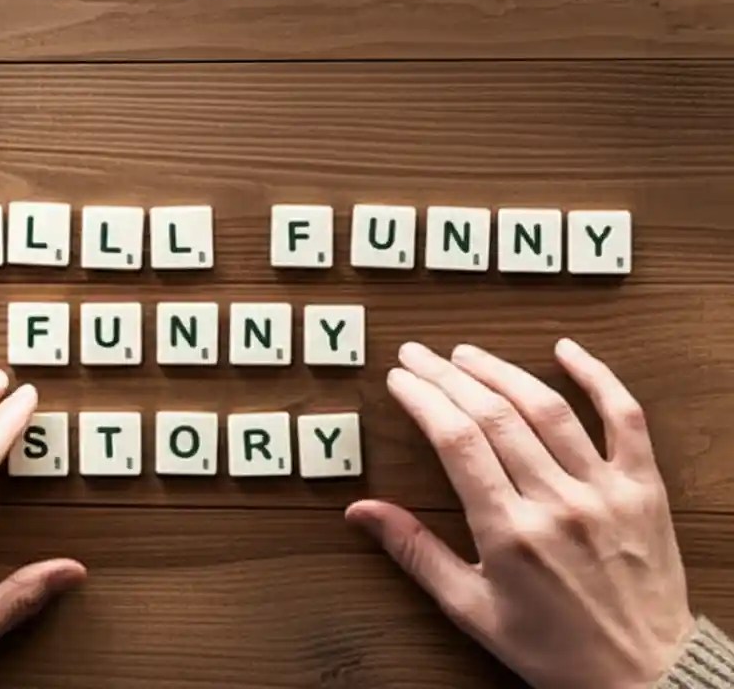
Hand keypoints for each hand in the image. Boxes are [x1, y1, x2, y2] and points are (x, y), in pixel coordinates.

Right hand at [348, 339, 692, 688]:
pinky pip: (625, 417)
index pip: (456, 440)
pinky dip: (598, 377)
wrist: (646, 677)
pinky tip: (566, 351)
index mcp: (509, 532)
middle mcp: (557, 502)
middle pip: (494, 414)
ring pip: (548, 408)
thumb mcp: (471, 609)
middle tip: (418, 354)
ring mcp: (605, 490)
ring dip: (502, 370)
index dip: (423, 399)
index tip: (400, 379)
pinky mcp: (644, 488)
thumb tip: (361, 511)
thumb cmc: (556, 650)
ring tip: (467, 353)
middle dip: (447, 375)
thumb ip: (415, 552)